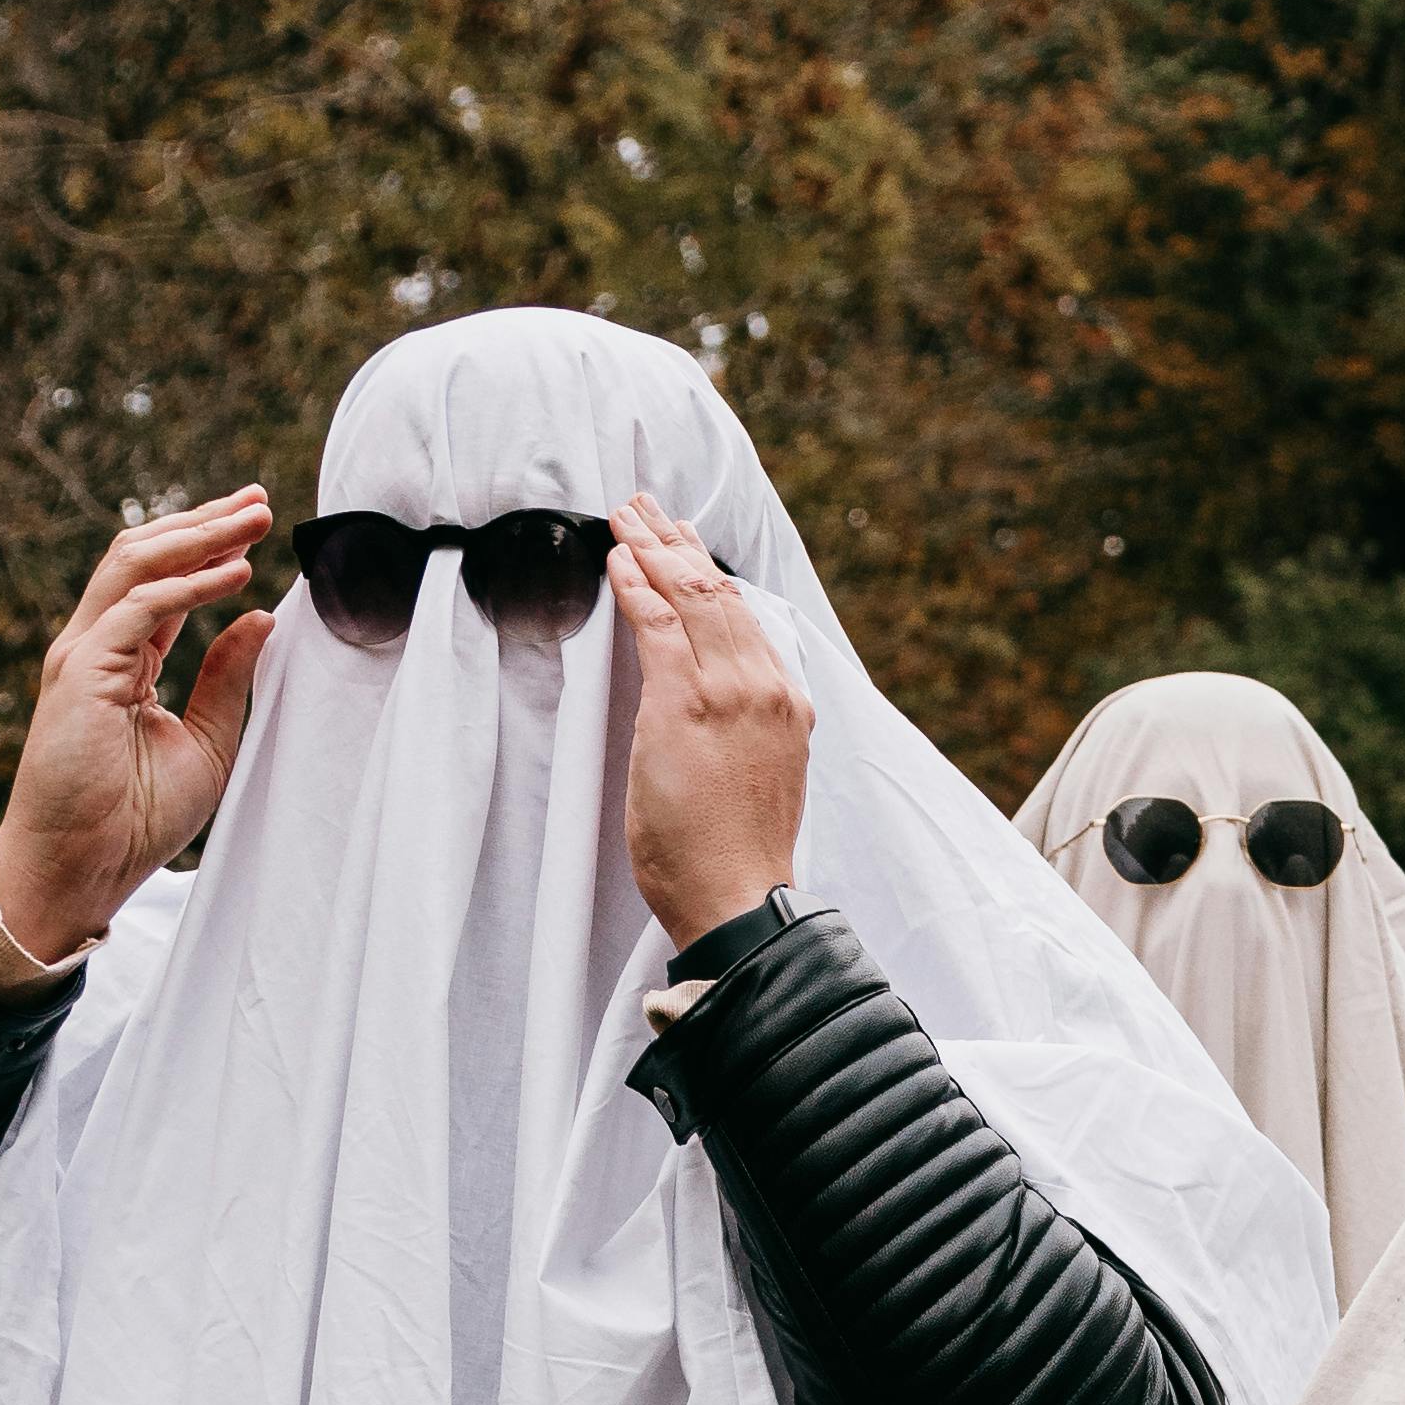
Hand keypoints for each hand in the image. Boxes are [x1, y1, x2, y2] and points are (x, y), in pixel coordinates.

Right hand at [0, 488, 273, 963]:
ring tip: (252, 519)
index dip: (209, 547)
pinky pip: (139, 610)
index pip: (164, 583)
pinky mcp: (81, 671)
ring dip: (197, 537)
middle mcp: (97, 645)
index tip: (255, 523)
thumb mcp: (205, 741)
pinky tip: (233, 574)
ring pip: (135, 565)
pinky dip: (188, 586)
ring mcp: (83, 653)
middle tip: (258, 501)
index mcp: (123, 660)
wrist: (82, 867)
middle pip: (145, 557)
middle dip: (203, 523)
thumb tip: (261, 618)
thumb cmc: (133, 818)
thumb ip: (227, 679)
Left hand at [608, 489, 812, 946]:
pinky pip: (658, 626)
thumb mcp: (759, 776)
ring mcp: (731, 692)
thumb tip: (714, 702)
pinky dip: (636, 586)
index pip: (745, 616)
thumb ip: (745, 727)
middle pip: (719, 592)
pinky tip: (617, 560)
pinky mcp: (686, 704)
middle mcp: (766, 686)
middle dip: (677, 543)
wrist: (742, 897)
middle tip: (645, 507)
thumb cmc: (740, 854)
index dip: (708, 571)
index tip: (684, 542)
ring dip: (653, 549)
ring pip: (691, 596)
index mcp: (787, 704)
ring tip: (625, 516)